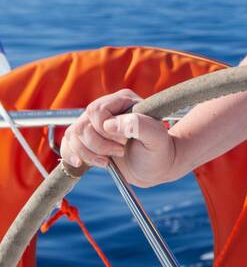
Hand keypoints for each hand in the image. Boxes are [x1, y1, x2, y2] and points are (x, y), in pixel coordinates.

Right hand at [60, 90, 176, 187]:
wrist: (155, 166)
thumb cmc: (158, 149)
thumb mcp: (156, 137)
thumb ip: (138, 125)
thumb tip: (109, 124)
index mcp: (123, 100)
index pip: (96, 111)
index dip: (104, 131)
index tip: (123, 143)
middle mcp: (106, 109)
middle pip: (82, 125)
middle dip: (98, 145)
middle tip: (119, 152)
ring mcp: (94, 124)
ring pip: (72, 135)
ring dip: (88, 153)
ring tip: (108, 161)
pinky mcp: (86, 140)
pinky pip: (67, 144)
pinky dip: (72, 156)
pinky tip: (82, 164)